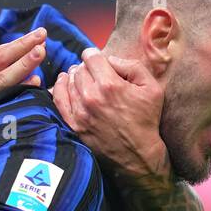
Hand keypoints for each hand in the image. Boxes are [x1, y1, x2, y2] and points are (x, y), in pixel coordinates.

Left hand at [51, 48, 168, 178]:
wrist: (138, 155)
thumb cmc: (146, 120)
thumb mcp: (151, 87)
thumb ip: (132, 65)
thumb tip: (110, 59)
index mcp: (110, 85)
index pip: (90, 56)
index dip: (95, 55)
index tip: (99, 61)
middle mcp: (91, 97)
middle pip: (79, 68)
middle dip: (87, 68)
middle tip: (95, 74)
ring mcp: (80, 112)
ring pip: (69, 81)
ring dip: (75, 77)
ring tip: (85, 80)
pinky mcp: (73, 124)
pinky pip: (58, 98)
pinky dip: (60, 87)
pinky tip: (65, 82)